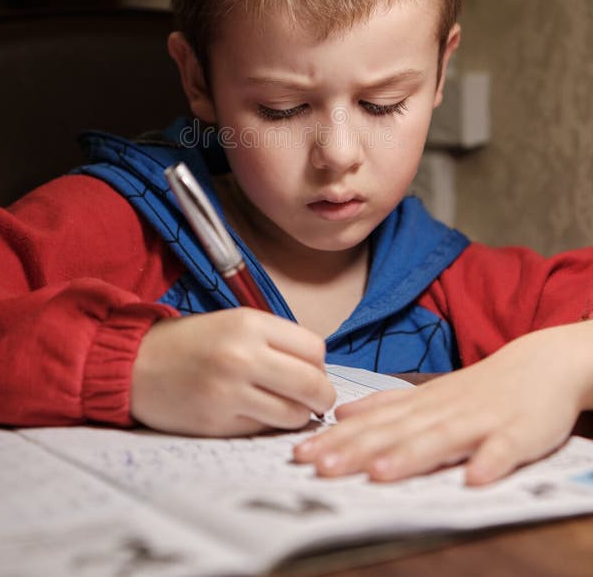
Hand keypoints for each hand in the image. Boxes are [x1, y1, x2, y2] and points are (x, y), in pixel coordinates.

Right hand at [131, 308, 335, 435]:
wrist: (135, 364)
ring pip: (294, 414)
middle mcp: (242, 356)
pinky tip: (254, 414)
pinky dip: (267, 425)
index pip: (314, 349)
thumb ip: (275, 340)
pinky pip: (264, 430)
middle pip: (313, 385)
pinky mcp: (218, 423)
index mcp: (249, 323)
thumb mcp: (234, 322)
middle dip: (321, 397)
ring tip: (284, 407)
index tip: (311, 371)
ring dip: (297, 415)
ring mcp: (230, 392)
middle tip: (315, 400)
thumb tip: (317, 370)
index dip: (318, 364)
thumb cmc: (190, 342)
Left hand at [294, 322, 592, 484]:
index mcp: (422, 403)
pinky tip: (475, 478)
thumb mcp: (431, 392)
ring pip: (441, 438)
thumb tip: (341, 414)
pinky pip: (504, 449)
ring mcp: (481, 420)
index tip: (301, 453)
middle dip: (358, 450)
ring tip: (380, 474)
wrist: (541, 364)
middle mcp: (444, 410)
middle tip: (321, 466)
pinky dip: (490, 462)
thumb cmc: (481, 387)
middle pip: (396, 431)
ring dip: (411, 456)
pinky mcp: (519, 433)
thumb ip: (390, 405)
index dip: (337, 438)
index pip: (372, 422)